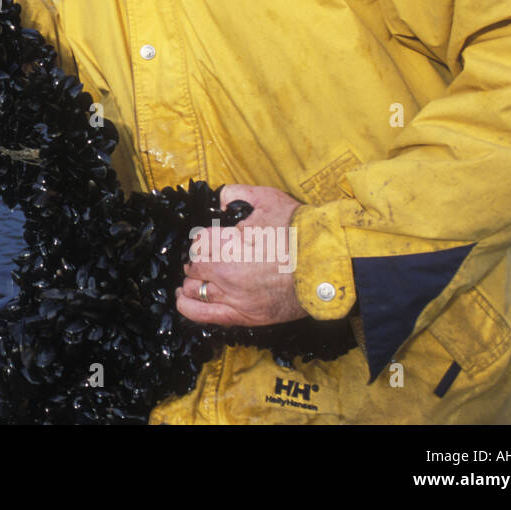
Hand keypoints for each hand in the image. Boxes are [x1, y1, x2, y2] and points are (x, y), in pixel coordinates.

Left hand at [175, 183, 308, 326]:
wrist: (327, 264)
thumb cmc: (299, 231)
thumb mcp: (267, 198)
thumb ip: (236, 193)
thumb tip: (220, 199)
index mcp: (228, 243)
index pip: (199, 242)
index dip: (203, 240)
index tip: (210, 240)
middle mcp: (226, 272)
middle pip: (194, 266)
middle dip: (198, 260)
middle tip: (208, 258)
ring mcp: (235, 296)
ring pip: (195, 290)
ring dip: (193, 282)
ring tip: (193, 279)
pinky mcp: (245, 315)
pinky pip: (205, 315)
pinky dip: (188, 307)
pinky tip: (183, 298)